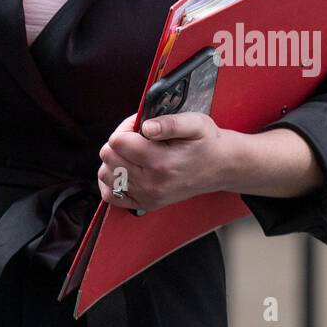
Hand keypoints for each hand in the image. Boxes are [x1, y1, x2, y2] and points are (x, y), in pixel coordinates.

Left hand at [97, 111, 240, 211]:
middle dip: (119, 141)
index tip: (139, 126)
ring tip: (133, 152)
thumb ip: (168, 123)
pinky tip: (124, 169)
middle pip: (109, 157)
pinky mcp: (146, 204)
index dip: (125, 127)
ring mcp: (148, 196)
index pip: (117, 141)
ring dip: (114, 159)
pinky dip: (111, 181)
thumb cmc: (207, 142)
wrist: (221, 167)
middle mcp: (152, 183)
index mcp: (161, 161)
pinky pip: (111, 195)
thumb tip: (145, 127)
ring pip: (106, 174)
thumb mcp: (195, 123)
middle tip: (138, 137)